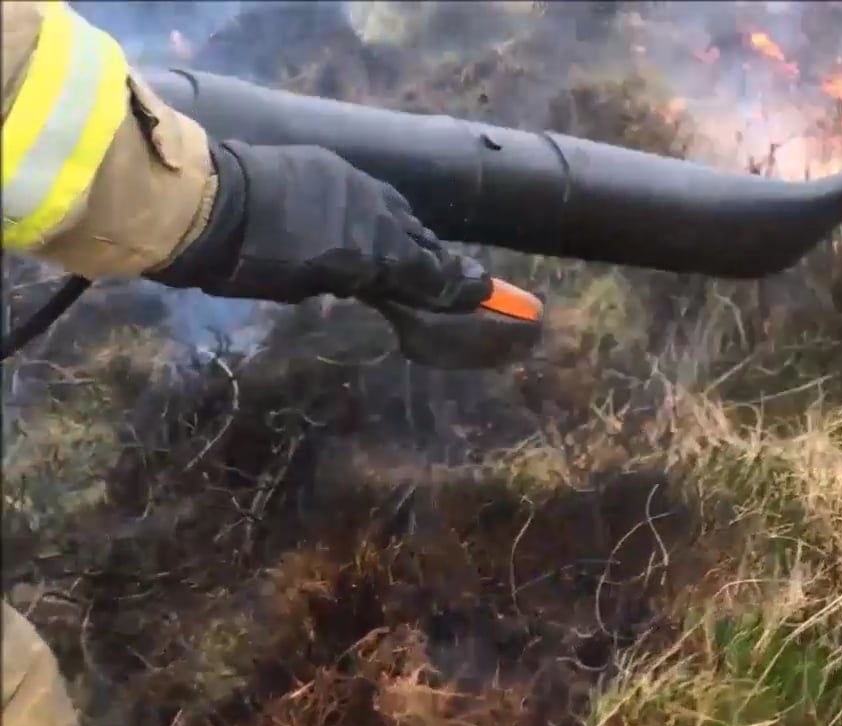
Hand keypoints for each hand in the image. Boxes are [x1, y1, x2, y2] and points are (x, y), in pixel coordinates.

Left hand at [148, 141, 491, 311]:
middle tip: (450, 274)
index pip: (430, 273)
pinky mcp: (330, 165)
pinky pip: (367, 191)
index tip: (485, 292)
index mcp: (375, 253)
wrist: (204, 205)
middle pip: (420, 240)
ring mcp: (355, 184)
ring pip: (396, 211)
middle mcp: (377, 215)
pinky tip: (368, 217)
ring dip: (405, 231)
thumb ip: (344, 279)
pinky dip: (375, 209)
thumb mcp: (303, 286)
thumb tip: (360, 277)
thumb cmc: (247, 263)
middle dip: (435, 259)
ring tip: (410, 246)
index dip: (457, 285)